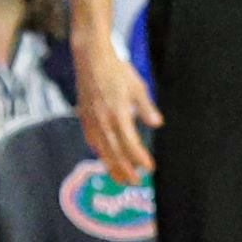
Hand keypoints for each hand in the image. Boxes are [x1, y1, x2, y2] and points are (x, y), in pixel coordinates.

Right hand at [76, 30, 160, 184]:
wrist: (90, 58)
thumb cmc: (116, 70)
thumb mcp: (137, 86)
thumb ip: (145, 107)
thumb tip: (156, 123)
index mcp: (117, 113)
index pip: (129, 143)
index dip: (139, 157)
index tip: (149, 168)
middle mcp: (102, 119)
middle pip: (114, 151)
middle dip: (125, 169)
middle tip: (135, 183)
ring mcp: (91, 118)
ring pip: (101, 148)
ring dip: (111, 165)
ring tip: (120, 179)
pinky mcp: (84, 115)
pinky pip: (91, 138)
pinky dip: (99, 150)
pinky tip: (104, 156)